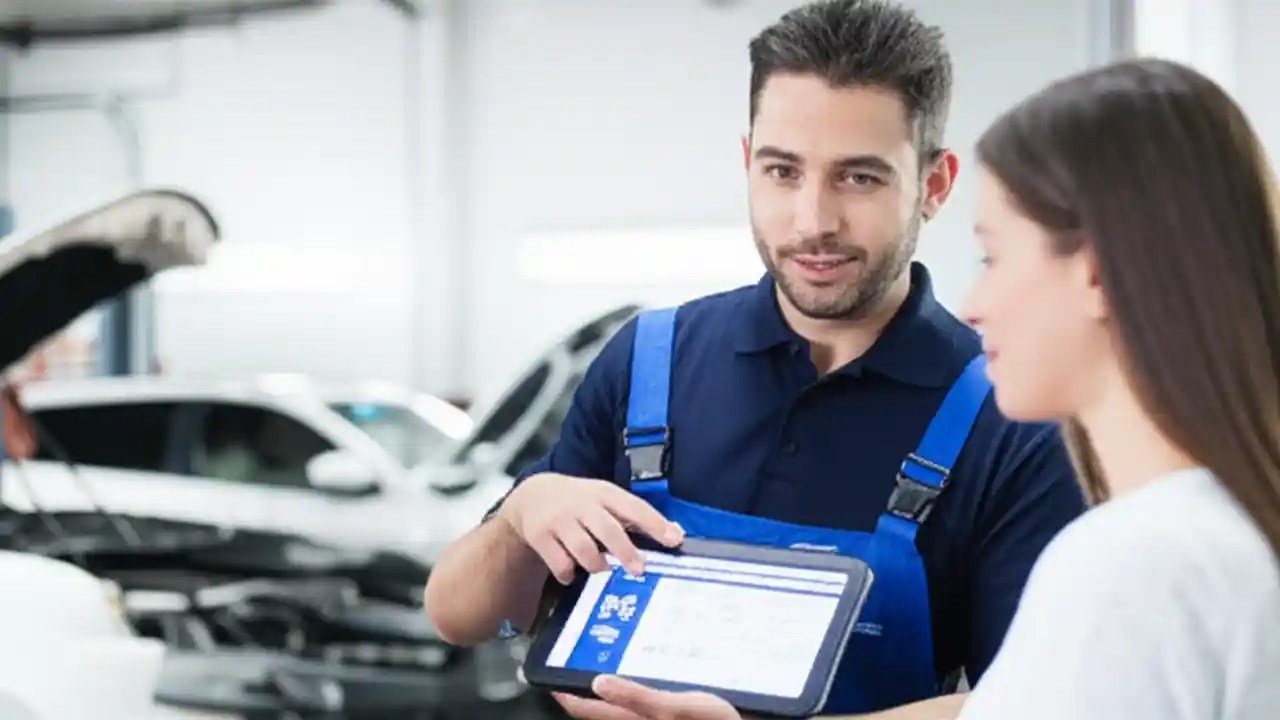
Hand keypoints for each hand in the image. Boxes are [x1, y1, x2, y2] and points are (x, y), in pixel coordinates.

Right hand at [498, 473, 683, 583]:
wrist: (533, 495)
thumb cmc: (579, 502)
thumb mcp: (603, 499)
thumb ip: (630, 516)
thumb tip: (671, 535)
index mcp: (604, 493)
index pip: (634, 507)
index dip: (655, 523)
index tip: (674, 539)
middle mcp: (582, 504)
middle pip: (608, 529)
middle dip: (625, 551)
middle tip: (639, 569)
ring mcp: (559, 520)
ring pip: (583, 549)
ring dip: (597, 565)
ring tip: (603, 569)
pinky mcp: (540, 536)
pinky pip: (559, 563)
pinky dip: (568, 573)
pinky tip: (571, 571)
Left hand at [555, 676, 740, 719]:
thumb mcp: (677, 707)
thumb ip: (637, 696)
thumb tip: (597, 683)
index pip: (586, 710)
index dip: (565, 693)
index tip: (548, 673)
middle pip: (602, 708)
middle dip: (587, 686)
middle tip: (576, 658)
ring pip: (622, 705)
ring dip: (610, 685)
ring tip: (603, 658)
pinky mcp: (670, 716)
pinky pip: (643, 704)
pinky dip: (634, 688)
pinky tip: (642, 671)